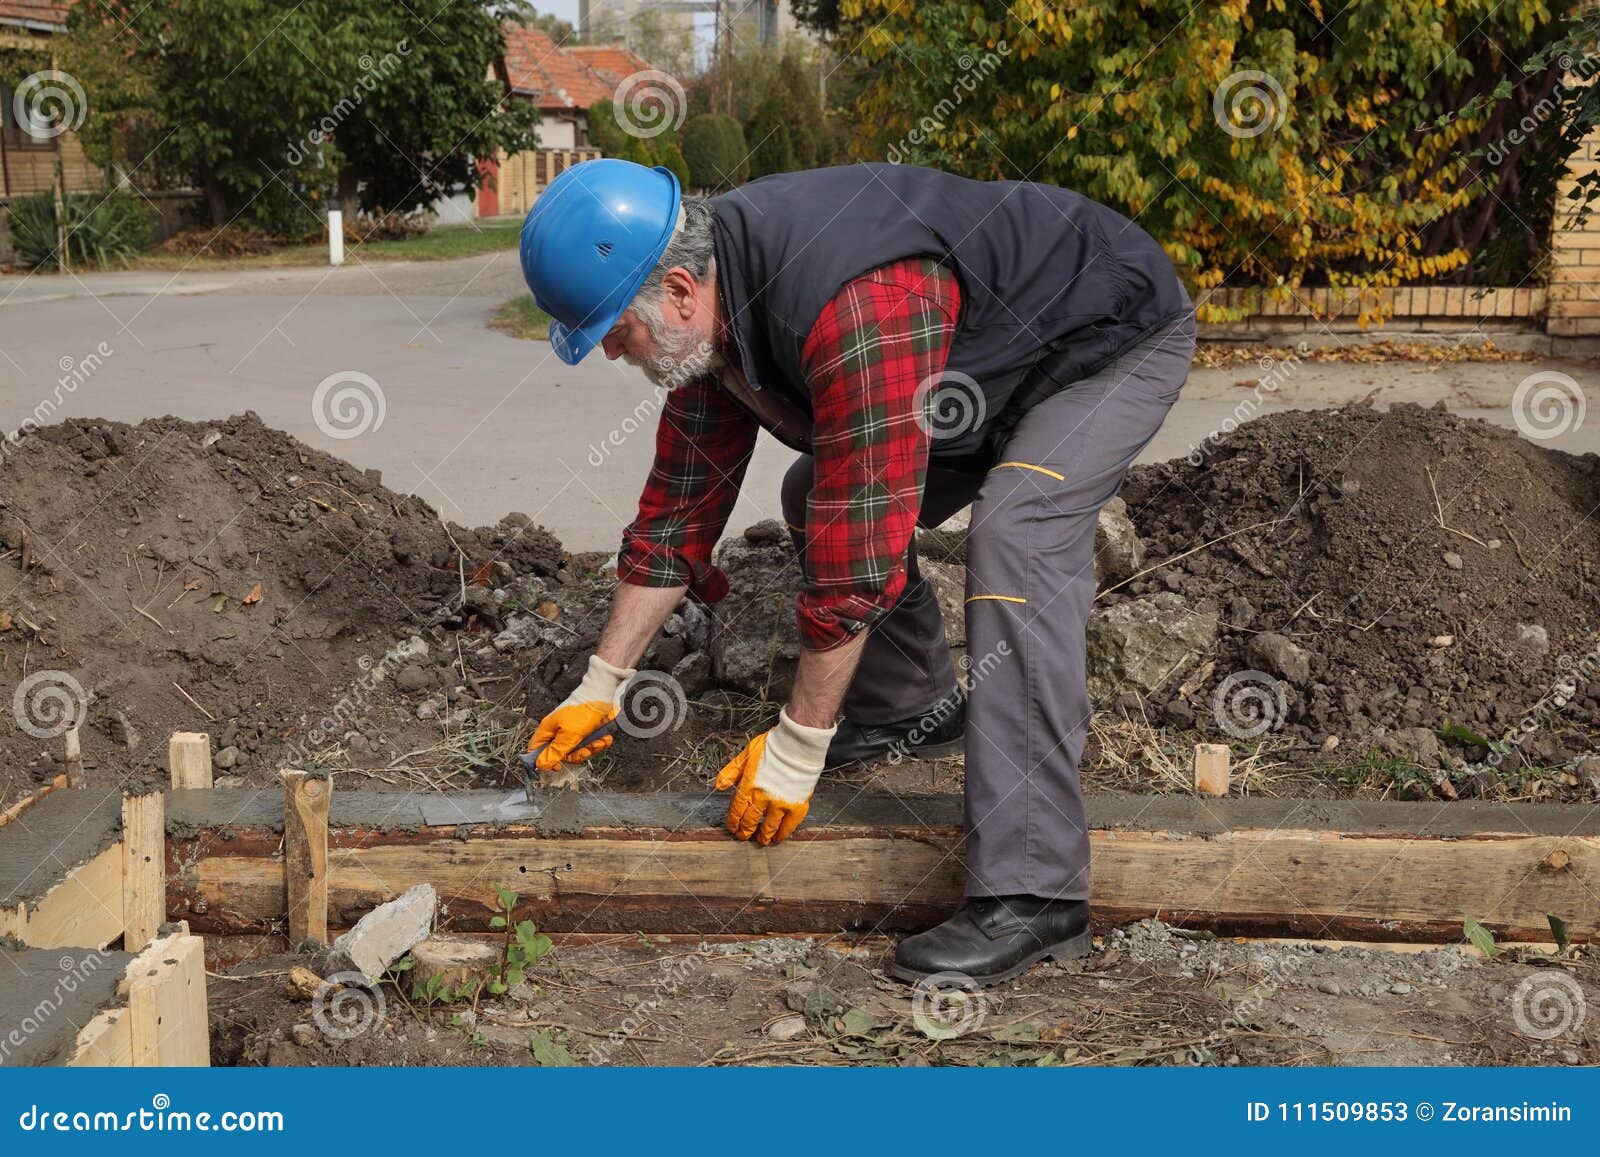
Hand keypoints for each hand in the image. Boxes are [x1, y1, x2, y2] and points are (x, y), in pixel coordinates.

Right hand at [528, 654, 633, 771]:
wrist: (605, 696)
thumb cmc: (584, 711)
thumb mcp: (569, 735)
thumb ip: (555, 751)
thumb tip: (540, 765)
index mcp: (549, 729)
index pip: (537, 749)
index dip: (545, 760)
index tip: (558, 766)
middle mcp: (559, 731)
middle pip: (561, 754)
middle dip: (577, 754)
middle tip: (585, 749)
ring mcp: (574, 731)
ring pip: (578, 751)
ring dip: (591, 748)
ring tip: (598, 741)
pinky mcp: (587, 732)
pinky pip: (590, 745)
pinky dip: (599, 742)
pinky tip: (604, 737)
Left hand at [715, 707, 836, 844]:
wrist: (798, 744)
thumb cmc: (773, 746)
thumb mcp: (746, 754)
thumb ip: (731, 771)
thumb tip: (718, 786)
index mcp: (749, 785)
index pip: (737, 811)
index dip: (733, 822)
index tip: (732, 829)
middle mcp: (763, 797)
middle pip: (750, 821)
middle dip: (745, 831)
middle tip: (743, 837)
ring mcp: (780, 803)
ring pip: (769, 827)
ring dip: (763, 836)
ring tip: (761, 840)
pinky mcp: (797, 805)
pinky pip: (789, 825)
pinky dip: (783, 833)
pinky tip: (779, 838)